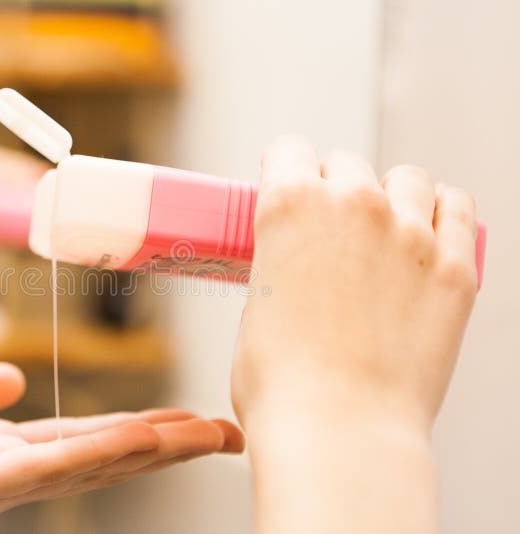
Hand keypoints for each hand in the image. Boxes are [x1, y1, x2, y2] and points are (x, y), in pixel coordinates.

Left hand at [0, 359, 242, 532]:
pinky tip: (145, 437)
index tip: (185, 419)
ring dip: (151, 450)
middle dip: (165, 446)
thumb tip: (8, 381)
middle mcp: (5, 471)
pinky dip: (102, 451)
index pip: (82, 438)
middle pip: (100, 457)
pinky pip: (50, 463)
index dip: (137, 429)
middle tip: (227, 433)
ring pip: (89, 464)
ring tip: (206, 434)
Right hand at [232, 136, 478, 533]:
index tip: (291, 186)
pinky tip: (427, 234)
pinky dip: (441, 212)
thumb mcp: (255, 307)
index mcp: (288, 206)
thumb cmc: (284, 384)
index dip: (286, 170)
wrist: (338, 431)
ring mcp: (410, 233)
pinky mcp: (455, 267)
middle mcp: (352, 204)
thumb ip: (277, 265)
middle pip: (346, 164)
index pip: (290, 150)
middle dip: (335, 189)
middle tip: (331, 230)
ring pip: (406, 178)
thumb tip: (293, 263)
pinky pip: (457, 207)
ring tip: (383, 231)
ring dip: (391, 196)